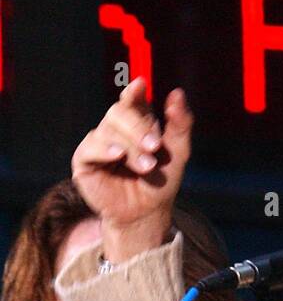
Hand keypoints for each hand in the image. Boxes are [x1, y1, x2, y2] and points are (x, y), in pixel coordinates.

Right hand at [71, 78, 192, 260]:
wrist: (147, 214)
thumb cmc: (160, 184)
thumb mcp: (177, 154)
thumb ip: (180, 124)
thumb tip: (177, 93)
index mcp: (137, 122)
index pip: (132, 99)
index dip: (134, 91)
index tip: (140, 85)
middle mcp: (115, 128)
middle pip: (119, 112)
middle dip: (138, 128)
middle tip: (154, 146)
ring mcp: (98, 142)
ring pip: (109, 130)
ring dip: (130, 147)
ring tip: (146, 167)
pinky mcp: (84, 160)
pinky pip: (91, 146)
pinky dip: (106, 149)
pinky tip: (118, 155)